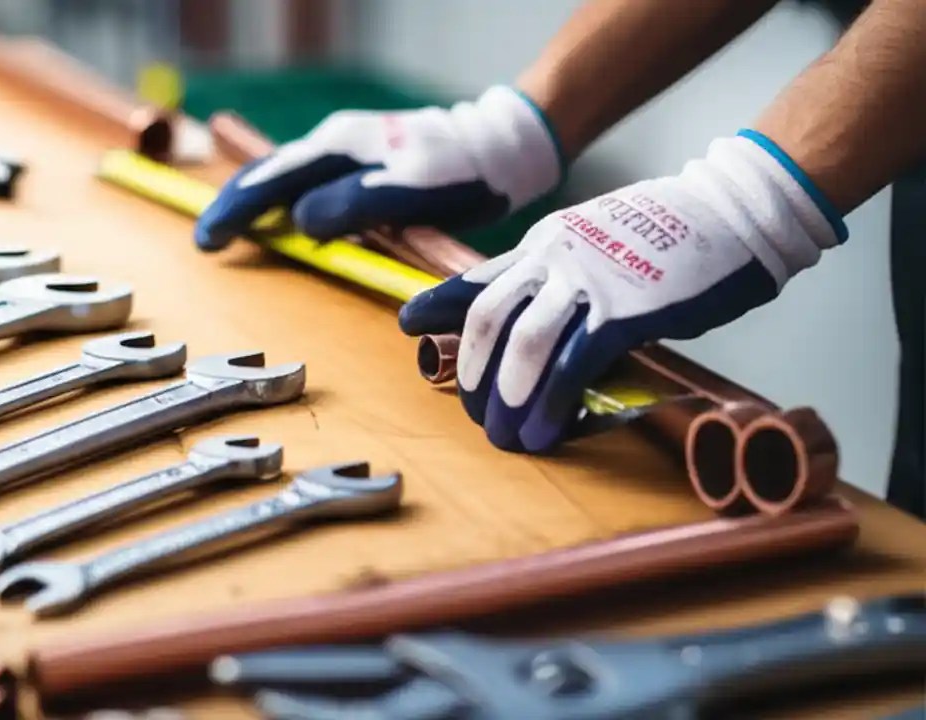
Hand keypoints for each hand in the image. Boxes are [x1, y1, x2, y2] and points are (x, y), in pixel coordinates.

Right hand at [194, 87, 562, 250]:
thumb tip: (300, 221)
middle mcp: (337, 141)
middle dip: (233, 206)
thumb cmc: (460, 177)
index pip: (272, 183)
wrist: (498, 149)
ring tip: (226, 229)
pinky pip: (307, 177)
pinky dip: (281, 197)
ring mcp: (349, 146)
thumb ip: (352, 206)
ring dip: (253, 201)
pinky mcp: (363, 158)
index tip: (210, 242)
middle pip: (269, 174)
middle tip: (206, 240)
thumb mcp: (409, 196)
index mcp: (341, 149)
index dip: (237, 213)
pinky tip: (277, 215)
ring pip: (285, 173)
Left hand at [399, 131, 846, 451]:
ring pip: (520, 348)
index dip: (437, 304)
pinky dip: (551, 404)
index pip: (478, 277)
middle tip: (478, 412)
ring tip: (508, 437)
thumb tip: (546, 315)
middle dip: (473, 375)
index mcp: (546, 243)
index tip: (408, 324)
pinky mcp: (624, 312)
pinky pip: (571, 366)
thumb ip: (565, 271)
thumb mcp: (601, 235)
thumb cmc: (677, 230)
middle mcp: (553, 259)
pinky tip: (548, 431)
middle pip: (486, 322)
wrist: (738, 206)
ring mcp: (586, 282)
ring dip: (508, 401)